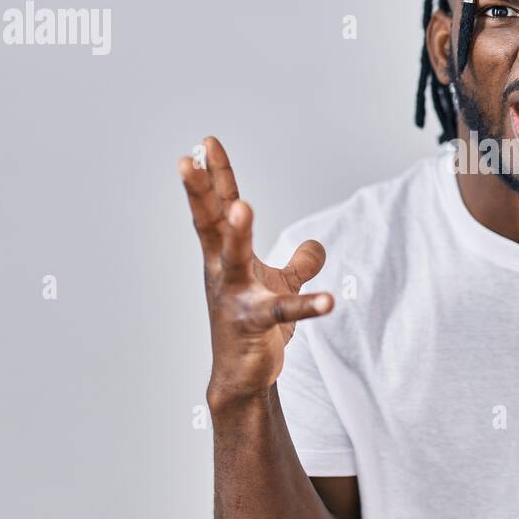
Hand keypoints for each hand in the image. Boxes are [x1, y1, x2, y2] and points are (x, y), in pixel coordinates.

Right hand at [178, 136, 332, 408]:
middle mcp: (223, 271)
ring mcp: (236, 296)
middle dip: (200, 192)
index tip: (204, 143)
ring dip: (238, 234)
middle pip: (211, 224)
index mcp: (226, 256)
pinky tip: (330, 300)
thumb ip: (297, 263)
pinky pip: (284, 310)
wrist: (242, 375)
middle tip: (187, 161)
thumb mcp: (280, 287)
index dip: (215, 176)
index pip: (221, 208)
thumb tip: (315, 246)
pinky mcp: (256, 323)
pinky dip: (308, 305)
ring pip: (234, 260)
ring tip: (244, 208)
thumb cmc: (254, 326)